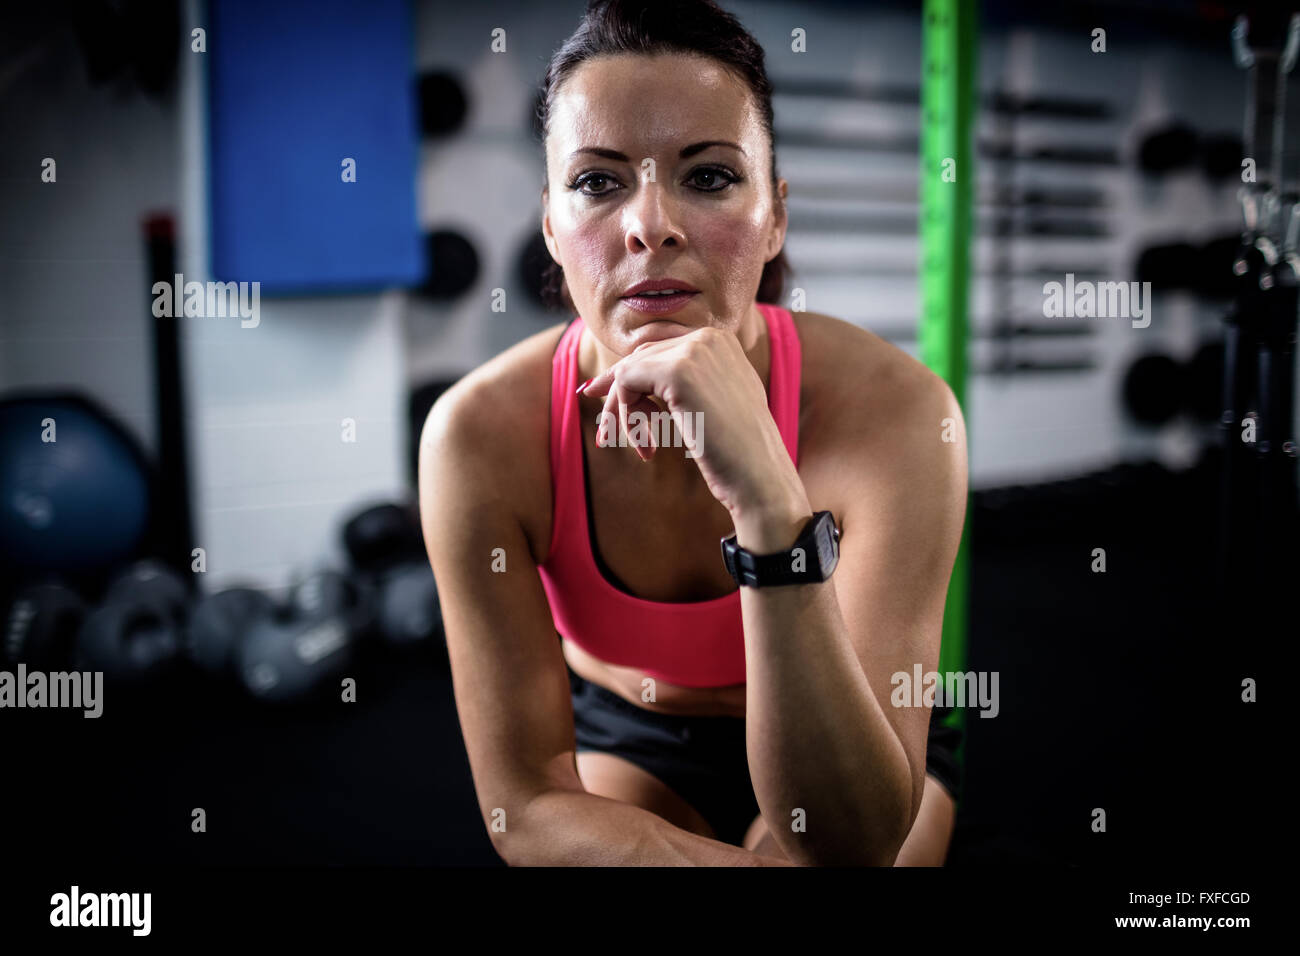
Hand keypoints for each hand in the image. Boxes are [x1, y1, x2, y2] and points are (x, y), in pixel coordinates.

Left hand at [580, 326, 808, 522]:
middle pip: (639, 358)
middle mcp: (707, 336)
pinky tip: (647, 448)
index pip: (657, 349)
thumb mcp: (716, 399)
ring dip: (624, 414)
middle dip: (619, 397)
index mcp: (720, 340)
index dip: (627, 374)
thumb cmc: (738, 450)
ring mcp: (693, 350)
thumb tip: (629, 373)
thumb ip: (686, 379)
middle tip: (605, 435)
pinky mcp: (676, 371)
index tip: (596, 392)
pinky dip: (626, 417)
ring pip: (628, 372)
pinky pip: (625, 384)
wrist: (759, 476)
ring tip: (643, 448)